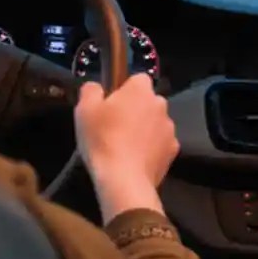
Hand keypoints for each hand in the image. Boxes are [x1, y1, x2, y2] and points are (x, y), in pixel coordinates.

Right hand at [74, 73, 178, 219]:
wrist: (124, 180)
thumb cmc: (102, 140)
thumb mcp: (84, 109)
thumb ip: (91, 90)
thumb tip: (96, 87)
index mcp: (141, 89)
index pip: (136, 79)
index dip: (123, 90)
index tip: (110, 105)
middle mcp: (160, 104)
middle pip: (146, 101)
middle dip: (134, 110)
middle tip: (114, 127)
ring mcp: (170, 128)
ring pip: (154, 123)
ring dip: (143, 129)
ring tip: (123, 147)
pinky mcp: (172, 150)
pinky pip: (160, 143)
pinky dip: (150, 149)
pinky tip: (135, 159)